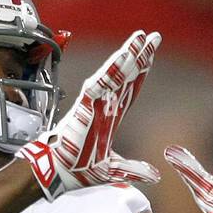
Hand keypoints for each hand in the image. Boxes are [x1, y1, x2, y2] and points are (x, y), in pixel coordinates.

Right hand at [15, 30, 160, 197]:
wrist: (57, 174)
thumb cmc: (77, 169)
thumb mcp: (113, 170)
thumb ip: (134, 169)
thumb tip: (154, 176)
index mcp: (110, 115)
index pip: (130, 88)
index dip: (141, 71)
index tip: (152, 54)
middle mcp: (104, 104)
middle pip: (126, 75)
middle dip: (140, 55)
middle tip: (155, 36)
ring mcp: (94, 103)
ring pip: (115, 73)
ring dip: (128, 55)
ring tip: (141, 37)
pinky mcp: (85, 106)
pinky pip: (100, 83)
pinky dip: (111, 69)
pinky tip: (124, 55)